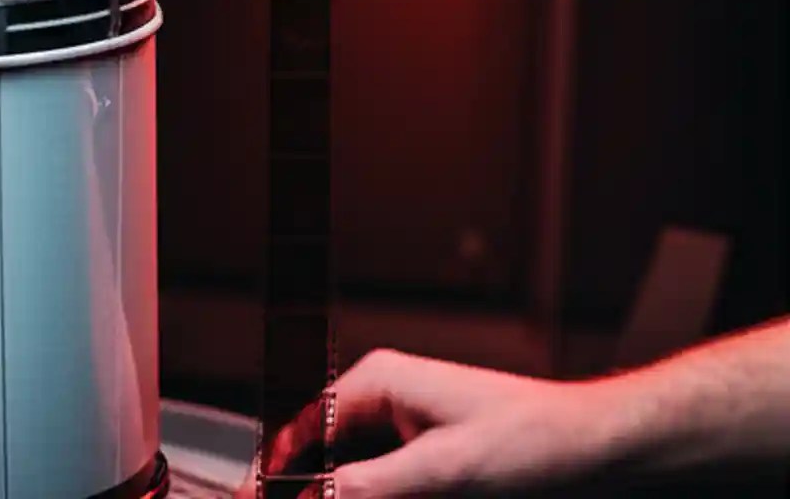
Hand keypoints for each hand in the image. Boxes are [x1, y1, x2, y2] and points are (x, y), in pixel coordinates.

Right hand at [234, 348, 623, 497]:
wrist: (595, 447)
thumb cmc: (534, 439)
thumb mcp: (446, 468)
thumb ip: (371, 485)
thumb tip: (312, 497)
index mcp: (379, 382)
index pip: (301, 428)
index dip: (273, 471)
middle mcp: (382, 399)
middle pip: (316, 452)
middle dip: (299, 485)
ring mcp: (401, 428)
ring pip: (344, 470)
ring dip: (331, 490)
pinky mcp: (421, 456)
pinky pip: (376, 480)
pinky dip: (363, 493)